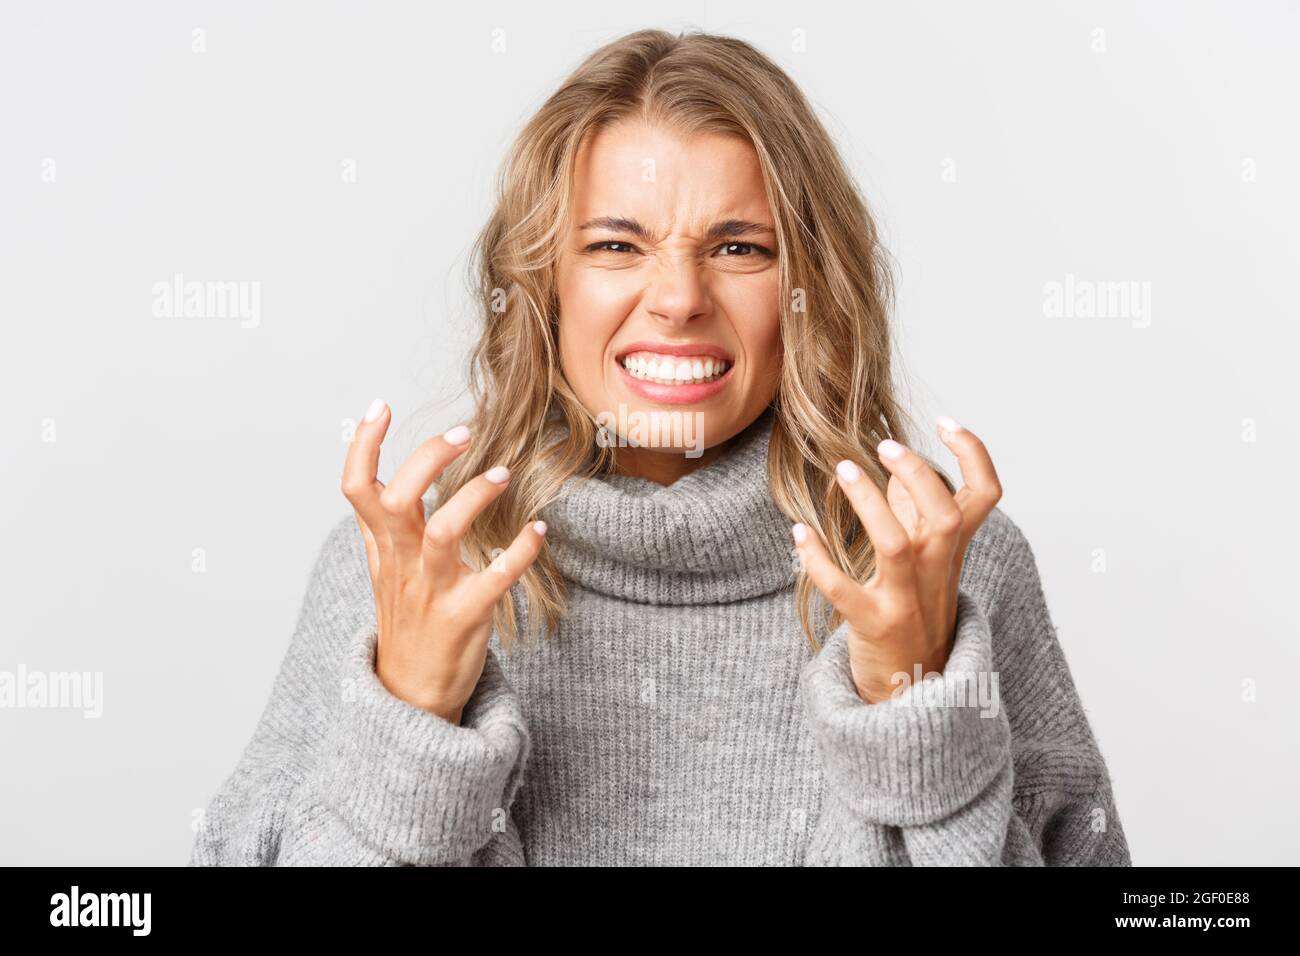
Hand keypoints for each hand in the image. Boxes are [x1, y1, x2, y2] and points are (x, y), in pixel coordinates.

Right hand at [341, 399, 546, 723]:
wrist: (411, 697)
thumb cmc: (406, 623)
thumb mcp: (384, 570)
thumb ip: (382, 524)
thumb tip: (377, 470)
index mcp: (383, 548)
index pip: (356, 489)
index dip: (364, 446)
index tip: (379, 406)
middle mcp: (402, 564)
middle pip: (398, 500)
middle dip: (427, 459)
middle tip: (462, 432)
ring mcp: (432, 591)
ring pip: (442, 533)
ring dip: (473, 497)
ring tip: (503, 473)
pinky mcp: (465, 616)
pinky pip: (493, 578)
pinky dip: (518, 552)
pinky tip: (538, 532)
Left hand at [791, 417, 1001, 703]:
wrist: (914, 691)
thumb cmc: (916, 615)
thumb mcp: (928, 565)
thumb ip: (918, 517)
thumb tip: (901, 470)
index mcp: (954, 552)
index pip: (986, 497)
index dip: (974, 455)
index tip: (946, 422)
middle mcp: (937, 572)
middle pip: (945, 514)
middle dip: (917, 472)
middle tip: (883, 445)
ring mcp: (908, 601)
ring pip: (898, 544)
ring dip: (869, 503)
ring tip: (844, 470)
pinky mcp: (873, 625)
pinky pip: (843, 590)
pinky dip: (818, 559)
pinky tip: (798, 535)